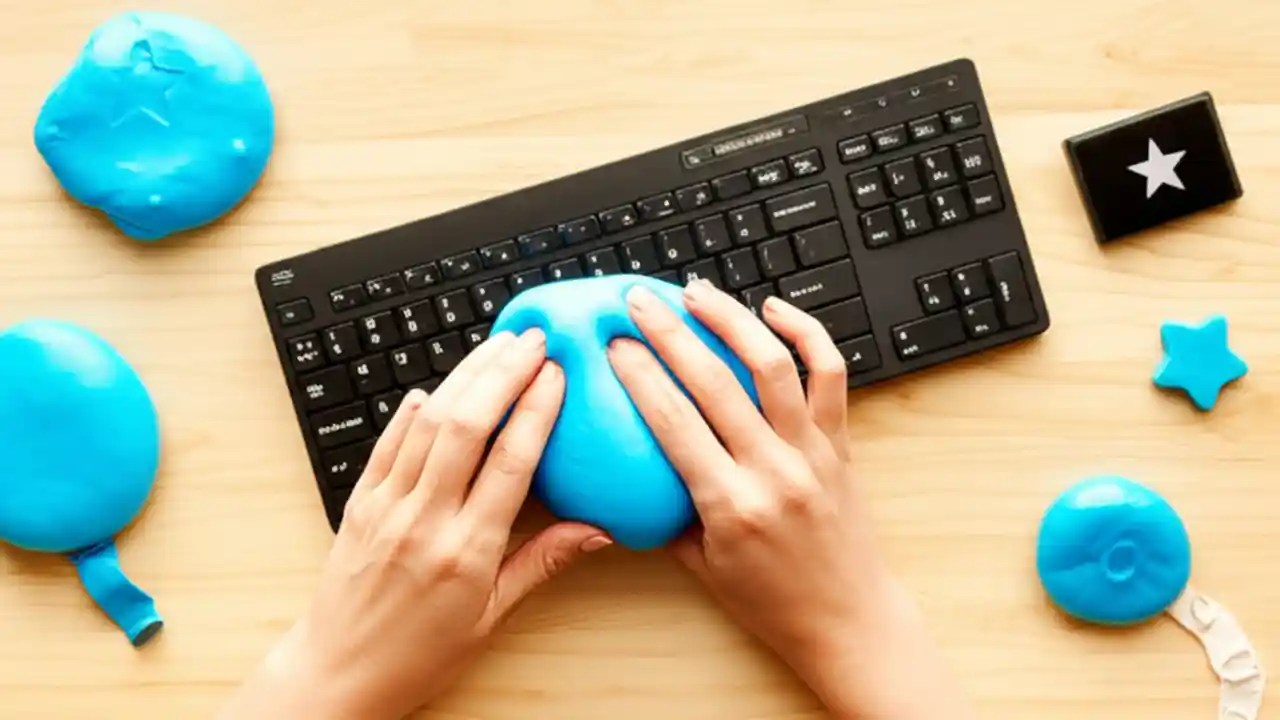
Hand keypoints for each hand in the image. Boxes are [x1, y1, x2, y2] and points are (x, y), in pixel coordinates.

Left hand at [221, 329, 610, 719]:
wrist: (339, 674)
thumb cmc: (420, 655)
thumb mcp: (492, 617)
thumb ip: (542, 563)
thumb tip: (597, 531)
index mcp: (467, 551)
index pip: (510, 462)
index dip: (537, 409)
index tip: (557, 374)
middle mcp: (424, 520)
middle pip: (467, 426)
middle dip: (503, 373)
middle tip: (532, 340)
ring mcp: (386, 507)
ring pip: (427, 423)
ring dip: (464, 377)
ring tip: (495, 347)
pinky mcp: (357, 503)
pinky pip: (386, 443)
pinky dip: (411, 410)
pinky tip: (436, 388)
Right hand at [609, 280, 974, 719]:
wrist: (847, 621)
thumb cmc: (771, 602)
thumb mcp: (699, 565)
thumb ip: (662, 512)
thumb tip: (627, 466)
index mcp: (731, 505)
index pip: (674, 422)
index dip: (639, 375)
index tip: (614, 344)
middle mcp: (774, 471)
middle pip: (715, 382)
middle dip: (670, 332)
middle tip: (640, 300)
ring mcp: (812, 453)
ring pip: (773, 364)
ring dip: (732, 319)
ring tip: (699, 292)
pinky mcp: (841, 443)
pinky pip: (830, 374)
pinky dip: (806, 333)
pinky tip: (775, 310)